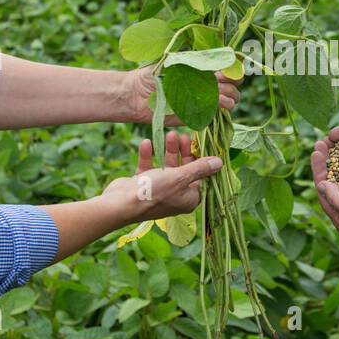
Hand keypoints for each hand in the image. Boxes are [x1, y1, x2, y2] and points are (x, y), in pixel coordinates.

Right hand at [101, 131, 220, 224]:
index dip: (201, 158)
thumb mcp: (180, 177)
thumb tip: (219, 162)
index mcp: (189, 198)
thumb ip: (199, 168)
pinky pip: (149, 167)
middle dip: (183, 151)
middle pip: (184, 169)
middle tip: (182, 135)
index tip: (200, 142)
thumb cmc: (154, 192)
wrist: (119, 204)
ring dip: (168, 150)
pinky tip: (146, 143)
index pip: (200, 176)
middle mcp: (175, 195)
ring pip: (167, 166)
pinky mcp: (143, 185)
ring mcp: (158, 190)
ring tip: (169, 134)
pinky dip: (149, 155)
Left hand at [124, 65, 240, 124]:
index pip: (229, 66)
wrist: (137, 96)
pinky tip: (217, 104)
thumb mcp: (174, 61)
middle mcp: (209, 83)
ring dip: (229, 94)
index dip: (232, 67)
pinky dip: (224, 108)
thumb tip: (217, 61)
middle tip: (217, 80)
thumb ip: (195, 60)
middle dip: (231, 81)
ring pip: (232, 98)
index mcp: (204, 68)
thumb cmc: (152, 74)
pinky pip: (221, 114)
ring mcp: (207, 100)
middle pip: (235, 83)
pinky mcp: (201, 115)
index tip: (222, 68)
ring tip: (218, 94)